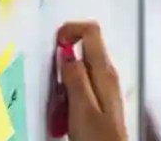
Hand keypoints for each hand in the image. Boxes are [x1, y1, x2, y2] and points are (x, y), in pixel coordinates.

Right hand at [59, 21, 128, 140]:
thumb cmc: (97, 137)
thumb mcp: (81, 108)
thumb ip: (75, 78)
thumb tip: (66, 53)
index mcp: (104, 72)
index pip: (92, 31)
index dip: (71, 30)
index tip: (55, 45)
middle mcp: (108, 74)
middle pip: (85, 47)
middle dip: (63, 58)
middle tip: (53, 83)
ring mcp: (105, 86)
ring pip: (80, 67)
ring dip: (64, 79)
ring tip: (58, 103)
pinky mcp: (100, 99)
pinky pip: (80, 85)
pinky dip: (68, 91)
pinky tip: (64, 111)